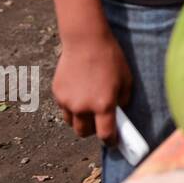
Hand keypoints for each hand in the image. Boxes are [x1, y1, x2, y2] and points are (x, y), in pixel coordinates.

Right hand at [52, 24, 131, 144]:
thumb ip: (123, 100)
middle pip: (84, 133)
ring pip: (71, 122)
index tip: (114, 141)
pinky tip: (79, 91)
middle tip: (99, 121)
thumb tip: (119, 113)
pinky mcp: (57, 93)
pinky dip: (71, 106)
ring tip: (88, 106)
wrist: (86, 40)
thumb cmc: (111, 58)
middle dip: (92, 131)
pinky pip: (64, 107)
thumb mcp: (126, 80)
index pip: (105, 134)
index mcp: (103, 105)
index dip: (111, 141)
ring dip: (80, 119)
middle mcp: (83, 107)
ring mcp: (67, 101)